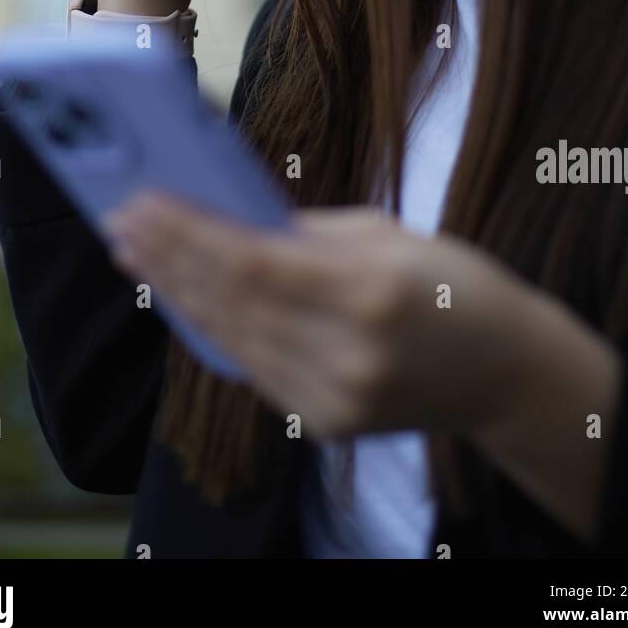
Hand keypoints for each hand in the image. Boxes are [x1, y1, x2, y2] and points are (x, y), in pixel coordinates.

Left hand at [102, 194, 528, 441]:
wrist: (505, 373)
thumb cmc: (451, 283)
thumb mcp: (389, 234)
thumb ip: (307, 232)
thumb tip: (233, 217)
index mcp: (371, 290)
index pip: (254, 261)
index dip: (190, 233)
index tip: (144, 202)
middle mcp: (348, 353)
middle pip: (233, 302)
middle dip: (169, 259)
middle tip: (122, 223)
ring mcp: (335, 399)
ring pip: (233, 341)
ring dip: (178, 295)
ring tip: (136, 255)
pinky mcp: (325, 426)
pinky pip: (254, 370)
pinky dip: (214, 332)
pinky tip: (182, 299)